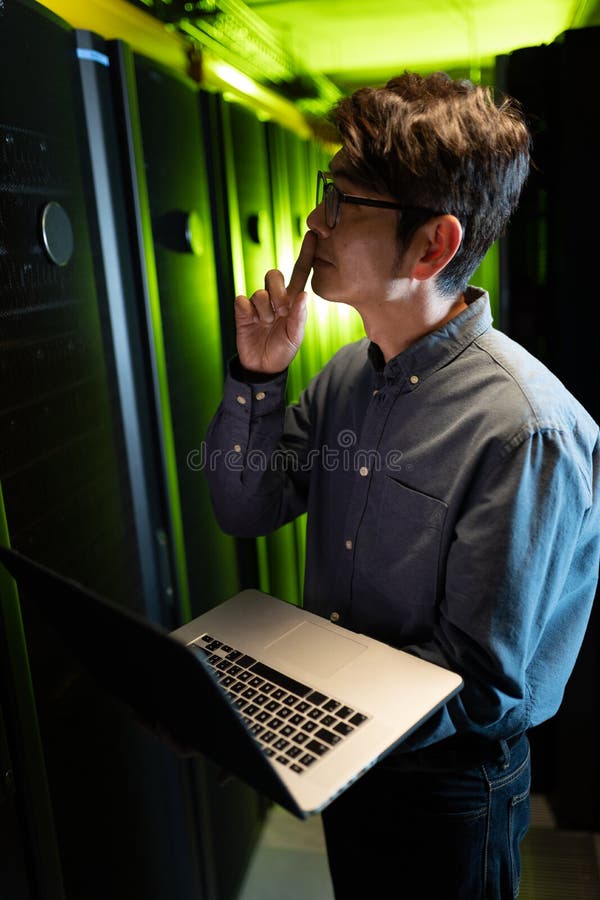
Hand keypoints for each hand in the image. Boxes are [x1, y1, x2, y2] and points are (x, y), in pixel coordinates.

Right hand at [234, 230, 315, 374]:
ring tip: (267, 323)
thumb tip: (303, 295)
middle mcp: (274, 298)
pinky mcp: (242, 311)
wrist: (262, 367)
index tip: (312, 236)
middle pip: (274, 275)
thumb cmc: (282, 351)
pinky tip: (253, 323)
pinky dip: (249, 312)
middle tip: (281, 311)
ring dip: (265, 309)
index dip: (306, 255)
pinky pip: (243, 300)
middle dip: (278, 292)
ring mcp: (258, 304)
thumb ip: (299, 317)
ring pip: (260, 291)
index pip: (299, 273)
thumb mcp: (295, 337)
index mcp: (292, 301)